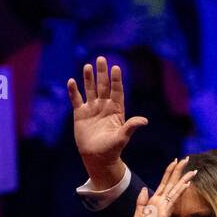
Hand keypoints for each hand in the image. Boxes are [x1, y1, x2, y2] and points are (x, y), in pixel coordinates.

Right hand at [66, 56, 148, 189]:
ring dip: (88, 78)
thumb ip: (131, 127)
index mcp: (116, 110)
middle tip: (101, 58)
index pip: (116, 90)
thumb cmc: (112, 149)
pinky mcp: (80, 114)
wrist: (97, 158)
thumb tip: (144, 121)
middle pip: (103, 86)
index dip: (116, 79)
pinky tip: (71, 81)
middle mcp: (104, 106)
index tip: (115, 68)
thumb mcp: (123, 137)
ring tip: (87, 66)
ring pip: (90, 90)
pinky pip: (76, 100)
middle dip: (102, 73)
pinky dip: (74, 91)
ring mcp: (92, 109)